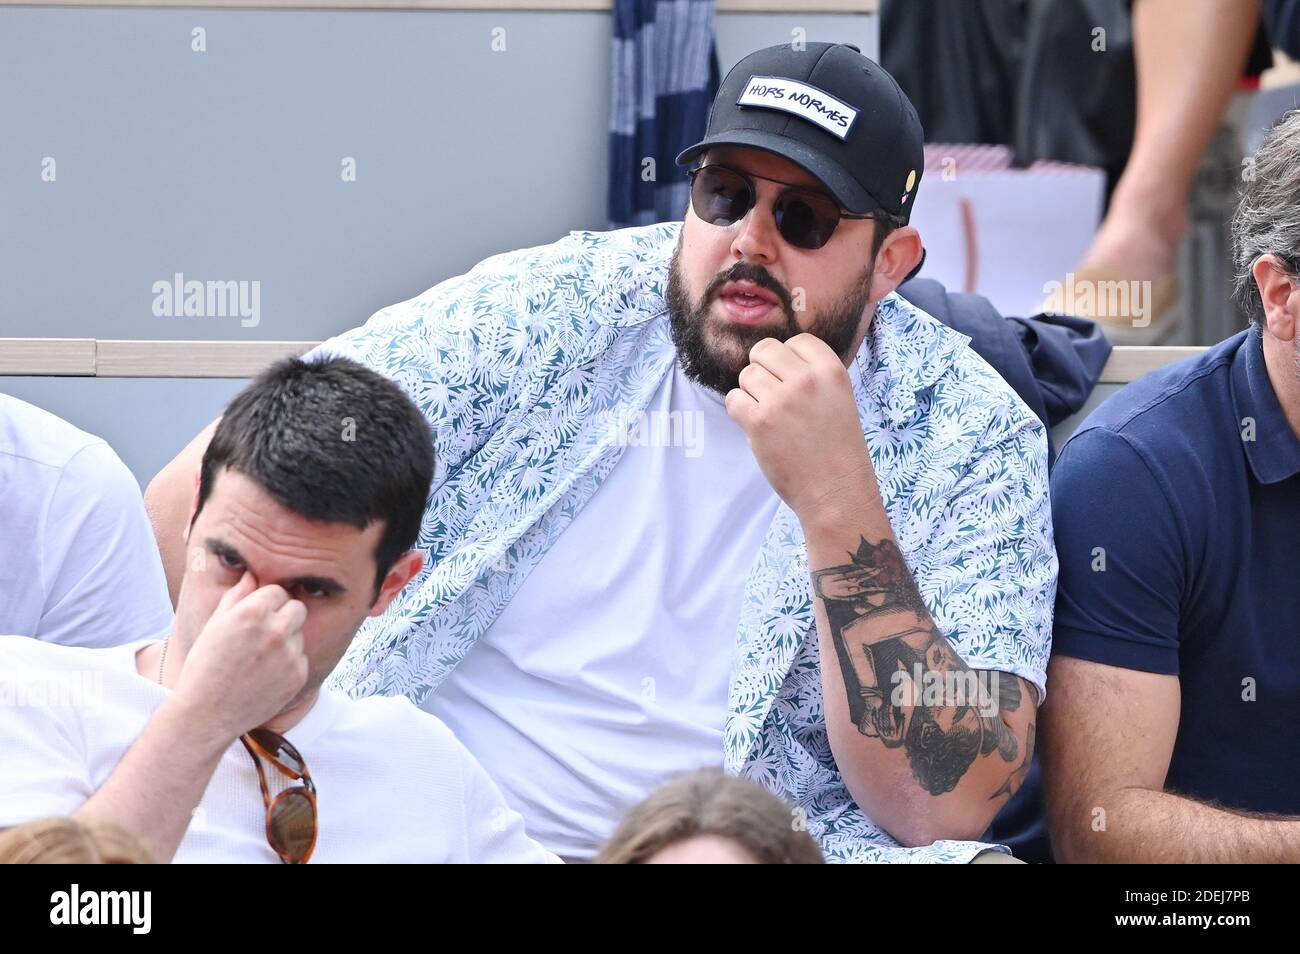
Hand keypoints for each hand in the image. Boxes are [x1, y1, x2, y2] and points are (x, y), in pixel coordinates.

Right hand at [170, 571, 309, 739]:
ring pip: (299, 633)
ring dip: (286, 640)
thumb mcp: (214, 625)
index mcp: (252, 611)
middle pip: (297, 608)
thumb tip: (252, 575)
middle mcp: (276, 629)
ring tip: (259, 658)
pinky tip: (265, 674)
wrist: (206, 714)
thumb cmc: (205, 666)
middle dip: (283, 615)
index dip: (266, 602)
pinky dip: (288, 663)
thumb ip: (237, 595)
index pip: (277, 590)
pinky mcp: (298, 675)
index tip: (255, 615)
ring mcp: (290, 653)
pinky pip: (300, 657)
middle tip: (263, 632)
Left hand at [725, 334, 875, 521]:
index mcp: (831, 371)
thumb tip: (773, 359)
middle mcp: (806, 380)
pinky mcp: (760, 422)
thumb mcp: (838, 399)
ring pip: (747, 375)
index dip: (788, 359)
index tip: (791, 381)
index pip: (797, 340)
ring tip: (769, 416)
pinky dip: (740, 412)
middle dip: (763, 369)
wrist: (836, 492)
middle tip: (772, 395)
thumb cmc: (837, 450)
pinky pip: (734, 399)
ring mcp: (782, 400)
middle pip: (764, 351)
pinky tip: (757, 426)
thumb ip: (812, 376)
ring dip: (751, 393)